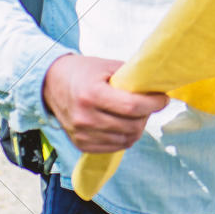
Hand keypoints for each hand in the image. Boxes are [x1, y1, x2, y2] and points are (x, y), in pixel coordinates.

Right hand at [41, 54, 169, 153]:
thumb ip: (131, 77)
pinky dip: (125, 137)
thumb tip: (158, 86)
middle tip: (150, 105)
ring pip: (126, 139)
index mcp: (91, 94)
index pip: (131, 106)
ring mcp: (81, 134)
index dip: (153, 104)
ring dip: (138, 127)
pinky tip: (125, 124)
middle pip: (131, 126)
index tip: (163, 99)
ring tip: (137, 114)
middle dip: (147, 115)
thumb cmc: (83, 72)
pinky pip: (114, 147)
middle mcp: (85, 117)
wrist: (51, 84)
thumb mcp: (107, 66)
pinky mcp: (81, 144)